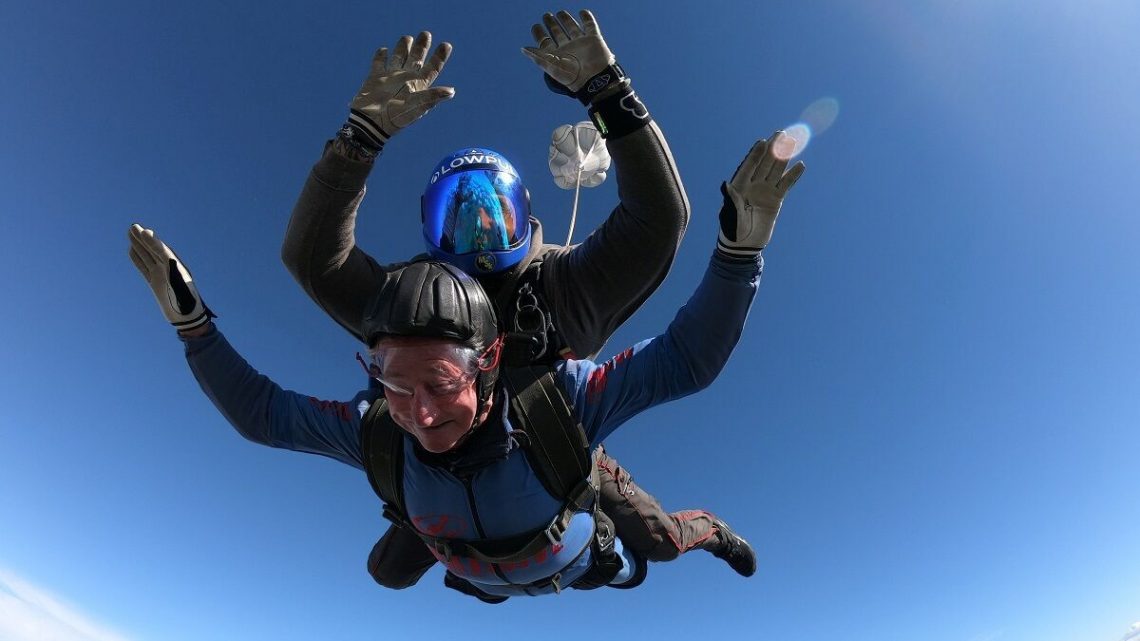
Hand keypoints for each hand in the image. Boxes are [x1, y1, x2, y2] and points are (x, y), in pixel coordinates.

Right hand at [128, 224, 213, 333]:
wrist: (187, 317)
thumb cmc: (188, 306)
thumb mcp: (183, 292)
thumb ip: (176, 278)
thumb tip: (170, 262)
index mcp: (177, 269)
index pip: (162, 252)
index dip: (153, 242)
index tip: (144, 231)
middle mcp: (168, 269)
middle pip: (154, 250)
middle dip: (144, 238)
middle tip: (134, 226)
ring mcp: (161, 275)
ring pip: (147, 256)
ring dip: (139, 245)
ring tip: (131, 232)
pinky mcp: (154, 282)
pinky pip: (144, 267)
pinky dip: (137, 259)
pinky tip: (131, 250)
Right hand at [349, 32, 453, 145]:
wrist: (372, 123)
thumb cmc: (396, 117)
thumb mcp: (417, 107)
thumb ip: (432, 97)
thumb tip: (451, 91)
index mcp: (419, 86)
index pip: (432, 68)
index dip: (440, 57)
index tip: (447, 45)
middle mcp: (406, 80)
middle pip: (417, 59)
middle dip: (422, 47)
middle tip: (426, 34)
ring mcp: (391, 78)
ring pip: (399, 58)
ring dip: (404, 48)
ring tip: (408, 37)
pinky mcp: (375, 78)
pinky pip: (379, 63)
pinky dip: (381, 55)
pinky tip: (384, 49)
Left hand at [522, 10, 615, 95]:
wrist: (594, 78)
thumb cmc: (571, 75)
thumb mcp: (550, 66)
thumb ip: (537, 56)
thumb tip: (523, 48)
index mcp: (556, 55)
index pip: (545, 42)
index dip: (539, 34)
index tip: (536, 26)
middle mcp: (568, 48)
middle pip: (558, 33)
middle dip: (551, 24)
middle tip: (546, 16)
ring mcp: (580, 43)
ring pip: (572, 28)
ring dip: (566, 19)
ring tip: (560, 12)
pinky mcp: (593, 39)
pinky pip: (590, 26)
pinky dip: (587, 18)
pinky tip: (582, 12)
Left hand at [717, 132, 805, 255]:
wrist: (743, 245)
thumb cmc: (732, 230)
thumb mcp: (729, 215)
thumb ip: (730, 200)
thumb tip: (725, 185)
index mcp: (739, 186)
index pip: (749, 166)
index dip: (755, 154)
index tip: (762, 142)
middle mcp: (753, 185)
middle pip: (764, 163)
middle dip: (772, 148)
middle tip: (780, 133)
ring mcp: (764, 191)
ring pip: (776, 170)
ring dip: (783, 156)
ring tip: (791, 141)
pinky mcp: (775, 200)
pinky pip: (785, 185)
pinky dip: (793, 176)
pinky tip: (800, 165)